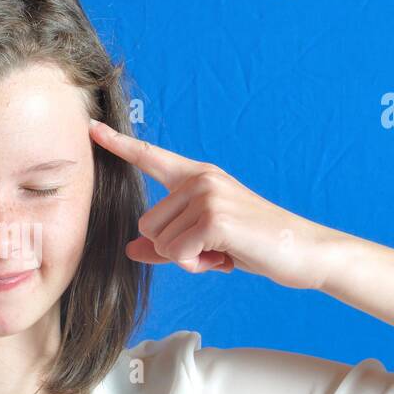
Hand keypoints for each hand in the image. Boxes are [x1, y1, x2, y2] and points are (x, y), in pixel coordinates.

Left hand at [88, 118, 338, 289]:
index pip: (150, 157)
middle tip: (212, 248)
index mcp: (197, 176)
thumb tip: (130, 250)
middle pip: (147, 225)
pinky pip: (178, 253)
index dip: (118, 144)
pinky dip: (197, 264)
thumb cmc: (253, 244)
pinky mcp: (214, 218)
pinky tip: (225, 257)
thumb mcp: (204, 242)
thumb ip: (166, 244)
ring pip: (160, 242)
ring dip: (187, 258)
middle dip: (174, 249)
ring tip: (222, 250)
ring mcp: (207, 195)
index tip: (92, 128)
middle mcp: (200, 179)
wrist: (302, 250)